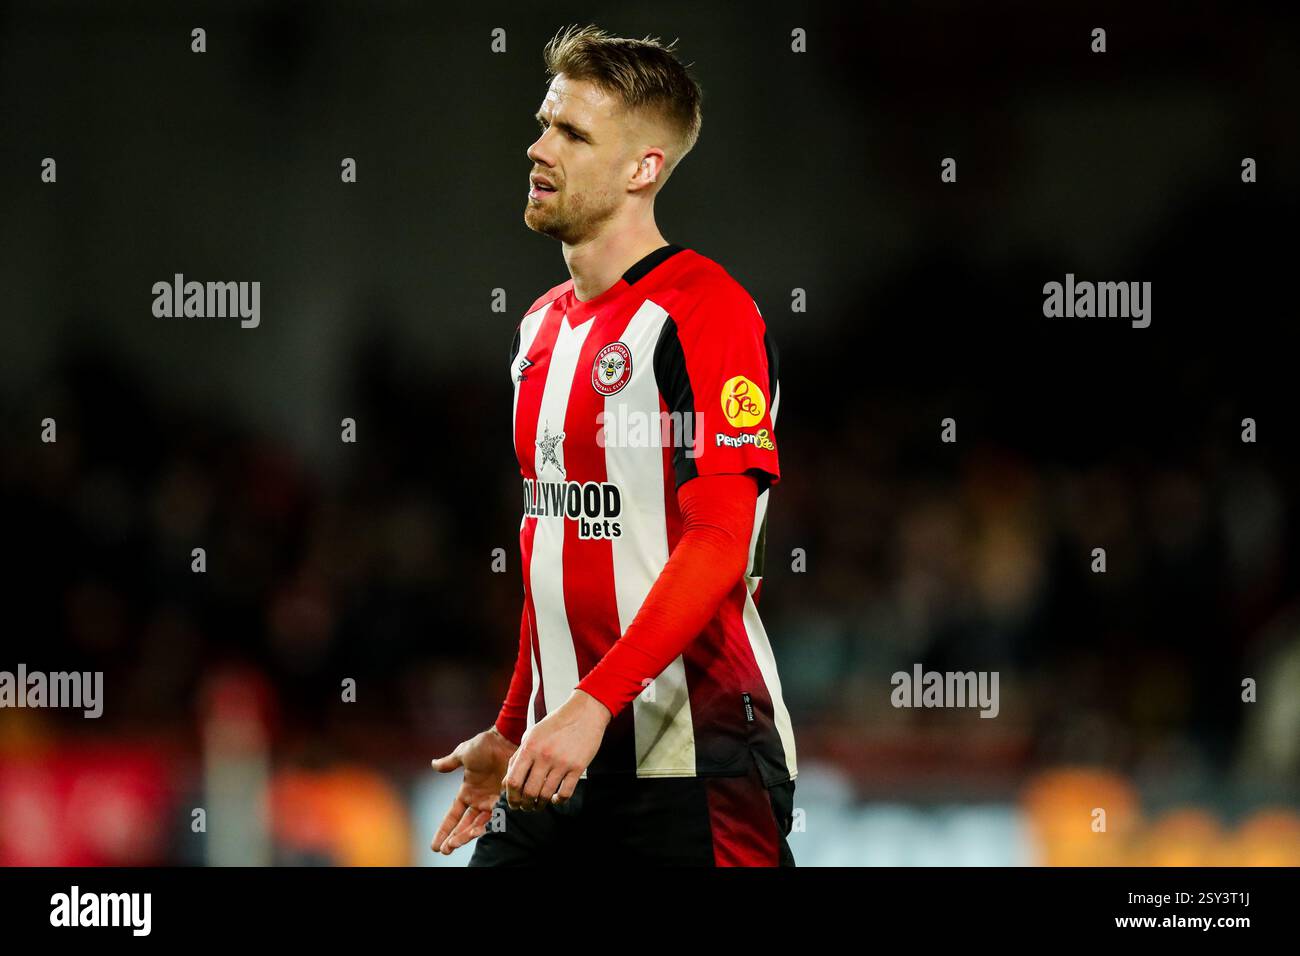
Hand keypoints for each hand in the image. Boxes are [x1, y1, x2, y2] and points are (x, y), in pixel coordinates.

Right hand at [429, 726, 518, 854]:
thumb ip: (450, 763)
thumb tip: (433, 765)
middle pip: (464, 825)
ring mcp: (493, 801)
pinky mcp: (506, 800)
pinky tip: (478, 834)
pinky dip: (488, 826)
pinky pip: (496, 817)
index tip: (435, 844)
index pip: (453, 815)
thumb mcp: (463, 754)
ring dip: (466, 835)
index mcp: (468, 792)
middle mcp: (479, 800)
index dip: (444, 829)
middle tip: (445, 849)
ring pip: (478, 825)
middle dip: (454, 838)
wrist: (506, 739)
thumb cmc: (485, 745)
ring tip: (455, 843)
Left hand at [503, 690, 611, 810]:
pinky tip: (556, 798)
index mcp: (530, 747)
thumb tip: (508, 780)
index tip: (513, 802)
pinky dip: (559, 800)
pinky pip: (566, 792)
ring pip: (546, 794)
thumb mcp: (532, 734)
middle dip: (525, 804)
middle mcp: (544, 756)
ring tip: (540, 804)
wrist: (585, 712)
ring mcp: (562, 763)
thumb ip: (518, 756)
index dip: (511, 797)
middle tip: (526, 806)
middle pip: (529, 792)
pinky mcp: (577, 767)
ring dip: (541, 804)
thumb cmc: (558, 722)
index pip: (513, 781)